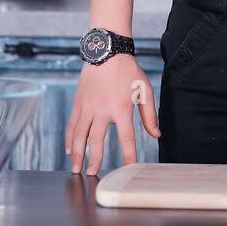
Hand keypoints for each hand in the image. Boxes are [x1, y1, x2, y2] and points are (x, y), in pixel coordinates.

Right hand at [65, 54, 159, 174]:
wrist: (107, 51)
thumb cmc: (129, 71)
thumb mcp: (145, 89)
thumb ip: (149, 115)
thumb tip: (156, 135)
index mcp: (121, 108)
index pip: (126, 137)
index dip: (128, 154)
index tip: (129, 168)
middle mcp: (102, 109)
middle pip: (96, 140)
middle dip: (94, 159)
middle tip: (92, 174)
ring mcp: (87, 106)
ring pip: (79, 134)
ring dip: (77, 153)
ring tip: (76, 169)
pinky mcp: (78, 102)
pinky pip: (72, 124)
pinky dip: (70, 138)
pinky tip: (70, 150)